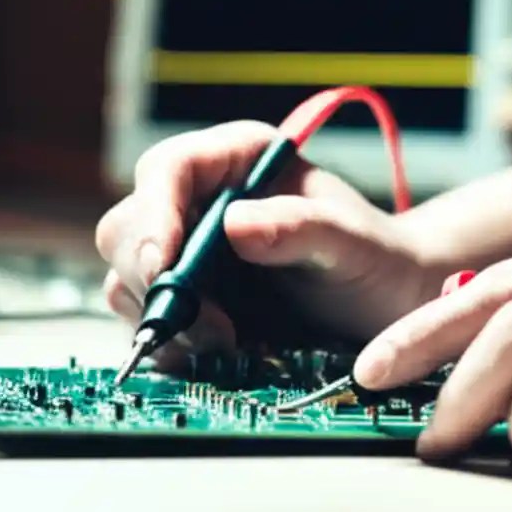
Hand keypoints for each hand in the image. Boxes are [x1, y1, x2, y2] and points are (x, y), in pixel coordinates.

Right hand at [95, 121, 437, 368]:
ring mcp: (183, 252)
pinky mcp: (183, 300)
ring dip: (165, 318)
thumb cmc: (374, 259)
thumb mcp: (350, 242)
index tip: (162, 266)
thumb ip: (302, 228)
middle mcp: (196, 201)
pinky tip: (216, 351)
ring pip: (127, 280)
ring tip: (226, 339)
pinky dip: (171, 342)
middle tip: (207, 322)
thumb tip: (236, 226)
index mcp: (233, 160)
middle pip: (128, 229)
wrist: (384, 306)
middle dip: (154, 280)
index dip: (153, 216)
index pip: (167, 171)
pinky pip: (147, 321)